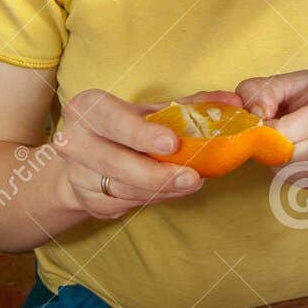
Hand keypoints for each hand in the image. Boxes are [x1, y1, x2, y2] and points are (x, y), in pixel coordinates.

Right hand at [51, 86, 238, 219]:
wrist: (86, 156)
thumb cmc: (125, 127)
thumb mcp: (150, 110)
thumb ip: (189, 106)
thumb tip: (232, 103)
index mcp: (88, 109)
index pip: (113, 121)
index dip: (141, 134)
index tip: (172, 143)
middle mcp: (74, 141)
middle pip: (117, 163)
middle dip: (157, 174)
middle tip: (192, 177)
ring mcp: (79, 175)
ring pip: (124, 188)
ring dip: (163, 189)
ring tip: (192, 183)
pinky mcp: (89, 202)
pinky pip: (127, 204)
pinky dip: (155, 198)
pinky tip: (174, 191)